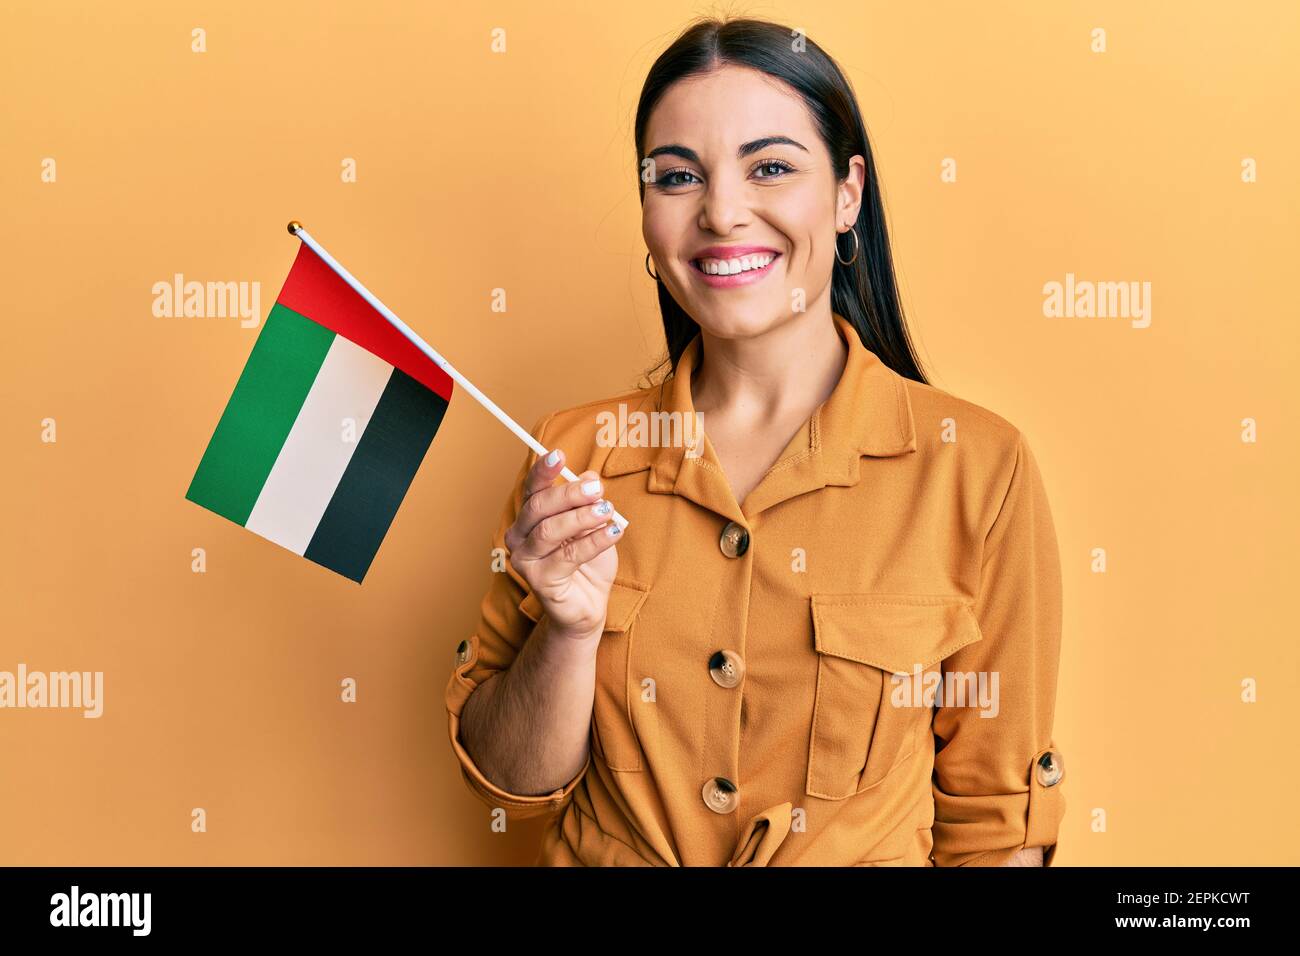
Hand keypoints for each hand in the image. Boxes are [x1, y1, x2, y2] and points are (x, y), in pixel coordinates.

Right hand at [504, 448, 619, 639]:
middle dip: (569, 493)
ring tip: (607, 510)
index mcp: (529, 518)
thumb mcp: (592, 524)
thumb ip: (588, 501)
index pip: (533, 490)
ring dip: (581, 517)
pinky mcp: (540, 582)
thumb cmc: (586, 561)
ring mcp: (526, 560)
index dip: (544, 471)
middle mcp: (519, 537)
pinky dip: (594, 541)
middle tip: (597, 488)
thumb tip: (589, 476)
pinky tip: (613, 532)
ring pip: (550, 531)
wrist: (588, 603)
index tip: (559, 454)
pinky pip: (569, 556)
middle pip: (539, 507)